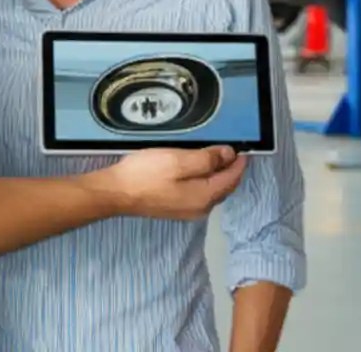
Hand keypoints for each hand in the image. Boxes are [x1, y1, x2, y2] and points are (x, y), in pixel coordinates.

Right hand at [90, 146, 247, 219]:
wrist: (116, 193)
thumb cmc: (146, 174)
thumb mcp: (180, 160)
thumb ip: (208, 159)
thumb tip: (229, 155)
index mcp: (204, 197)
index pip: (231, 179)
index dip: (239, 162)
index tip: (244, 148)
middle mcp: (200, 209)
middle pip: (223, 187)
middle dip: (231, 169)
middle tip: (232, 150)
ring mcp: (186, 210)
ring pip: (211, 191)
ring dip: (217, 175)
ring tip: (218, 156)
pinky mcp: (175, 208)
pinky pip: (199, 193)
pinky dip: (204, 180)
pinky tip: (198, 169)